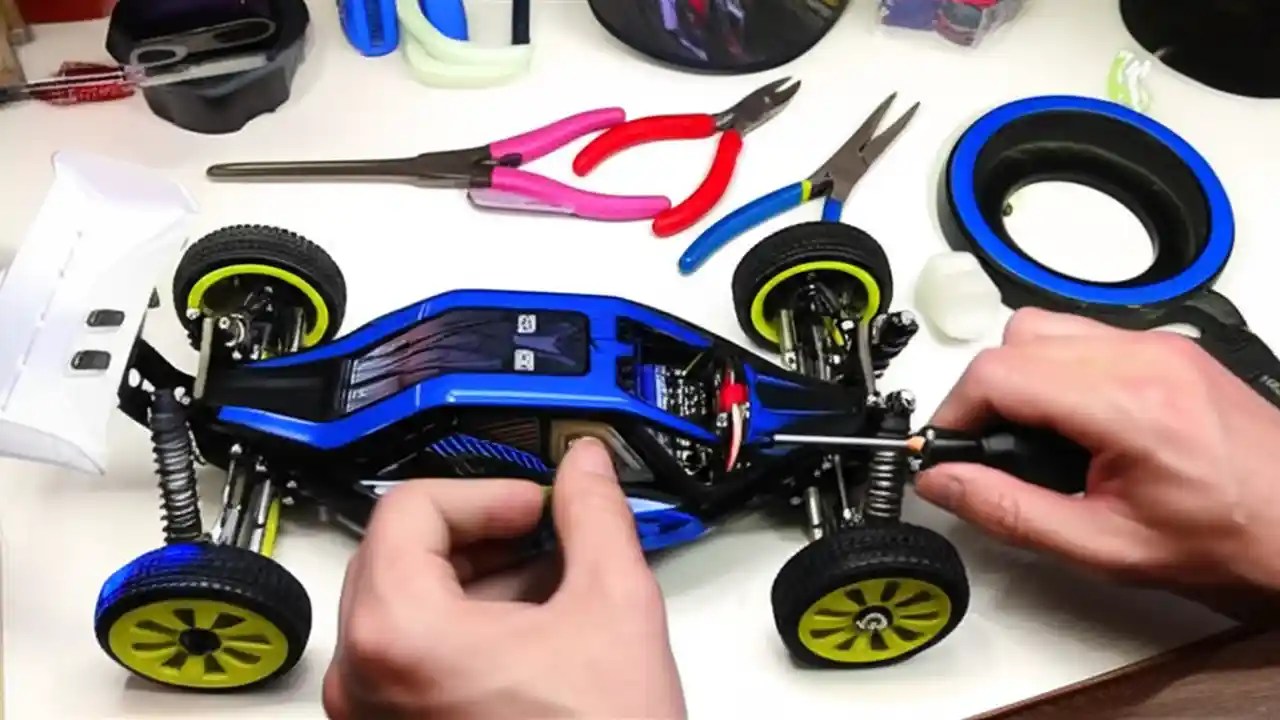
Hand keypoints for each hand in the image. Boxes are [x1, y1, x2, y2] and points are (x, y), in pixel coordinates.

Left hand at [322, 437, 685, 719]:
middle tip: (539, 530)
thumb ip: (594, 518)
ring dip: (472, 579)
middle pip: (397, 554)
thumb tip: (583, 469)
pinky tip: (529, 637)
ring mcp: (370, 718)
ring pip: (402, 606)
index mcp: (399, 634)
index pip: (411, 509)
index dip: (484, 490)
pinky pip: (407, 658)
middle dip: (477, 532)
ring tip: (548, 586)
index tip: (531, 502)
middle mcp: (364, 680)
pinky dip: (460, 629)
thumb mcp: (612, 610)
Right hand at [913, 308, 1279, 601]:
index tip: (947, 449)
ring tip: (1033, 438)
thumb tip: (944, 482)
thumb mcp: (1104, 547)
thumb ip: (1009, 511)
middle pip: (1015, 339)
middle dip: (984, 394)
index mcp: (1129, 405)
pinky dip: (1056, 371)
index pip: (1001, 374)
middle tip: (988, 449)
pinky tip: (1072, 423)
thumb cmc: (1227, 540)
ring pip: (1044, 327)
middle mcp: (1145, 358)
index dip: (955, 412)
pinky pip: (1083, 335)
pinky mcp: (1167, 347)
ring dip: (1019, 377)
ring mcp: (1159, 346)